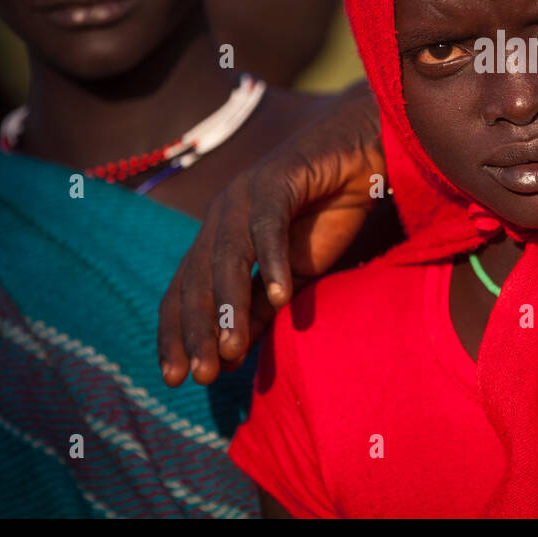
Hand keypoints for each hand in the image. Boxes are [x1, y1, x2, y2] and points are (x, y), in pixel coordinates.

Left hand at [158, 79, 384, 385]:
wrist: (362, 156)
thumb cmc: (326, 214)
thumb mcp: (290, 275)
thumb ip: (259, 307)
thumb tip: (229, 356)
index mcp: (217, 239)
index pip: (183, 292)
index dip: (176, 335)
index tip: (175, 380)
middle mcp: (221, 216)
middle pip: (197, 279)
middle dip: (197, 331)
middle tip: (203, 376)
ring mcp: (246, 195)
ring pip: (226, 257)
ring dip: (227, 306)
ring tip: (232, 349)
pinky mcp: (277, 179)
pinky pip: (268, 225)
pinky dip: (272, 260)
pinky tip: (281, 295)